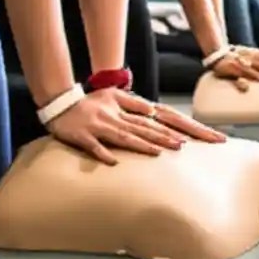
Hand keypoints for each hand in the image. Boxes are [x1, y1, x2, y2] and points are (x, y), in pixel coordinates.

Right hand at [46, 87, 225, 164]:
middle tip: (188, 146)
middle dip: (168, 136)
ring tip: (163, 150)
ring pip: (125, 135)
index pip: (160, 116)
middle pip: (147, 128)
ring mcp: (100, 125)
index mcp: (128, 107)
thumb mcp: (115, 97)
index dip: (178, 125)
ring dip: (143, 143)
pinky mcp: (83, 136)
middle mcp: (117, 116)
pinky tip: (115, 162)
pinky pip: (94, 147)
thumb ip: (135, 102)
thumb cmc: (91, 103)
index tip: (197, 135)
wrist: (60, 103)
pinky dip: (103, 154)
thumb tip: (154, 109)